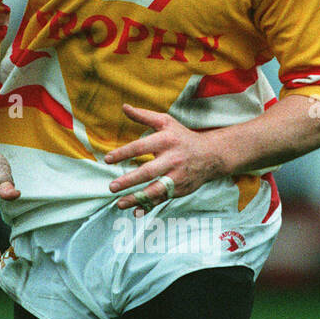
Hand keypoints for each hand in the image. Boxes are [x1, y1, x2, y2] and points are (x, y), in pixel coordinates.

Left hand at [104, 104, 224, 209]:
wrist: (211, 155)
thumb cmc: (182, 137)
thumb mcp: (166, 122)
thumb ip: (144, 116)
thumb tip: (124, 107)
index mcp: (166, 140)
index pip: (141, 147)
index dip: (124, 153)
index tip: (107, 159)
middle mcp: (172, 159)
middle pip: (148, 171)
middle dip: (129, 180)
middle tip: (112, 186)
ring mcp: (177, 176)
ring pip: (155, 189)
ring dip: (137, 198)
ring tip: (119, 203)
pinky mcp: (180, 189)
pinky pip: (162, 199)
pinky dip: (149, 206)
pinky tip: (136, 211)